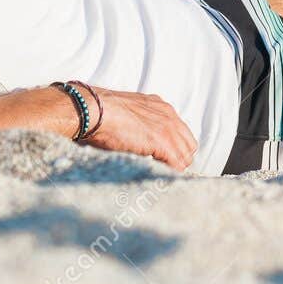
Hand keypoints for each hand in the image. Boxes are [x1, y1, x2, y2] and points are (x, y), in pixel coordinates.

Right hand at [76, 86, 197, 169]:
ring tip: (157, 175)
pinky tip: (157, 176)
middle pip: (188, 145)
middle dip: (178, 159)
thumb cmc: (101, 113)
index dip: (174, 149)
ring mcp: (168, 128)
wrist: (93, 110)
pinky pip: (177, 165)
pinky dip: (170, 173)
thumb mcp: (128, 112)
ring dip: (173, 167)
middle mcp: (169, 115)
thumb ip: (140, 123)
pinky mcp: (162, 142)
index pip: (181, 133)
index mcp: (161, 107)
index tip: (162, 159)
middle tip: (161, 169)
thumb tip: (137, 139)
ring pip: (185, 157)